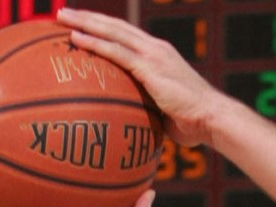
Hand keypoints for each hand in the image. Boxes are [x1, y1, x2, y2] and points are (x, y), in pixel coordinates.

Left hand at [55, 7, 231, 147]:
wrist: (212, 119)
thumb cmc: (192, 122)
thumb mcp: (165, 111)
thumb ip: (146, 108)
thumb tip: (130, 123)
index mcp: (159, 55)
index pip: (126, 35)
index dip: (104, 27)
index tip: (82, 23)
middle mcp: (155, 49)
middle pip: (115, 26)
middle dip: (88, 17)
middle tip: (64, 13)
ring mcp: (153, 56)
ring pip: (113, 32)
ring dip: (85, 23)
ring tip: (62, 18)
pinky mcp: (151, 68)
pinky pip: (117, 52)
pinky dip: (95, 44)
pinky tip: (76, 39)